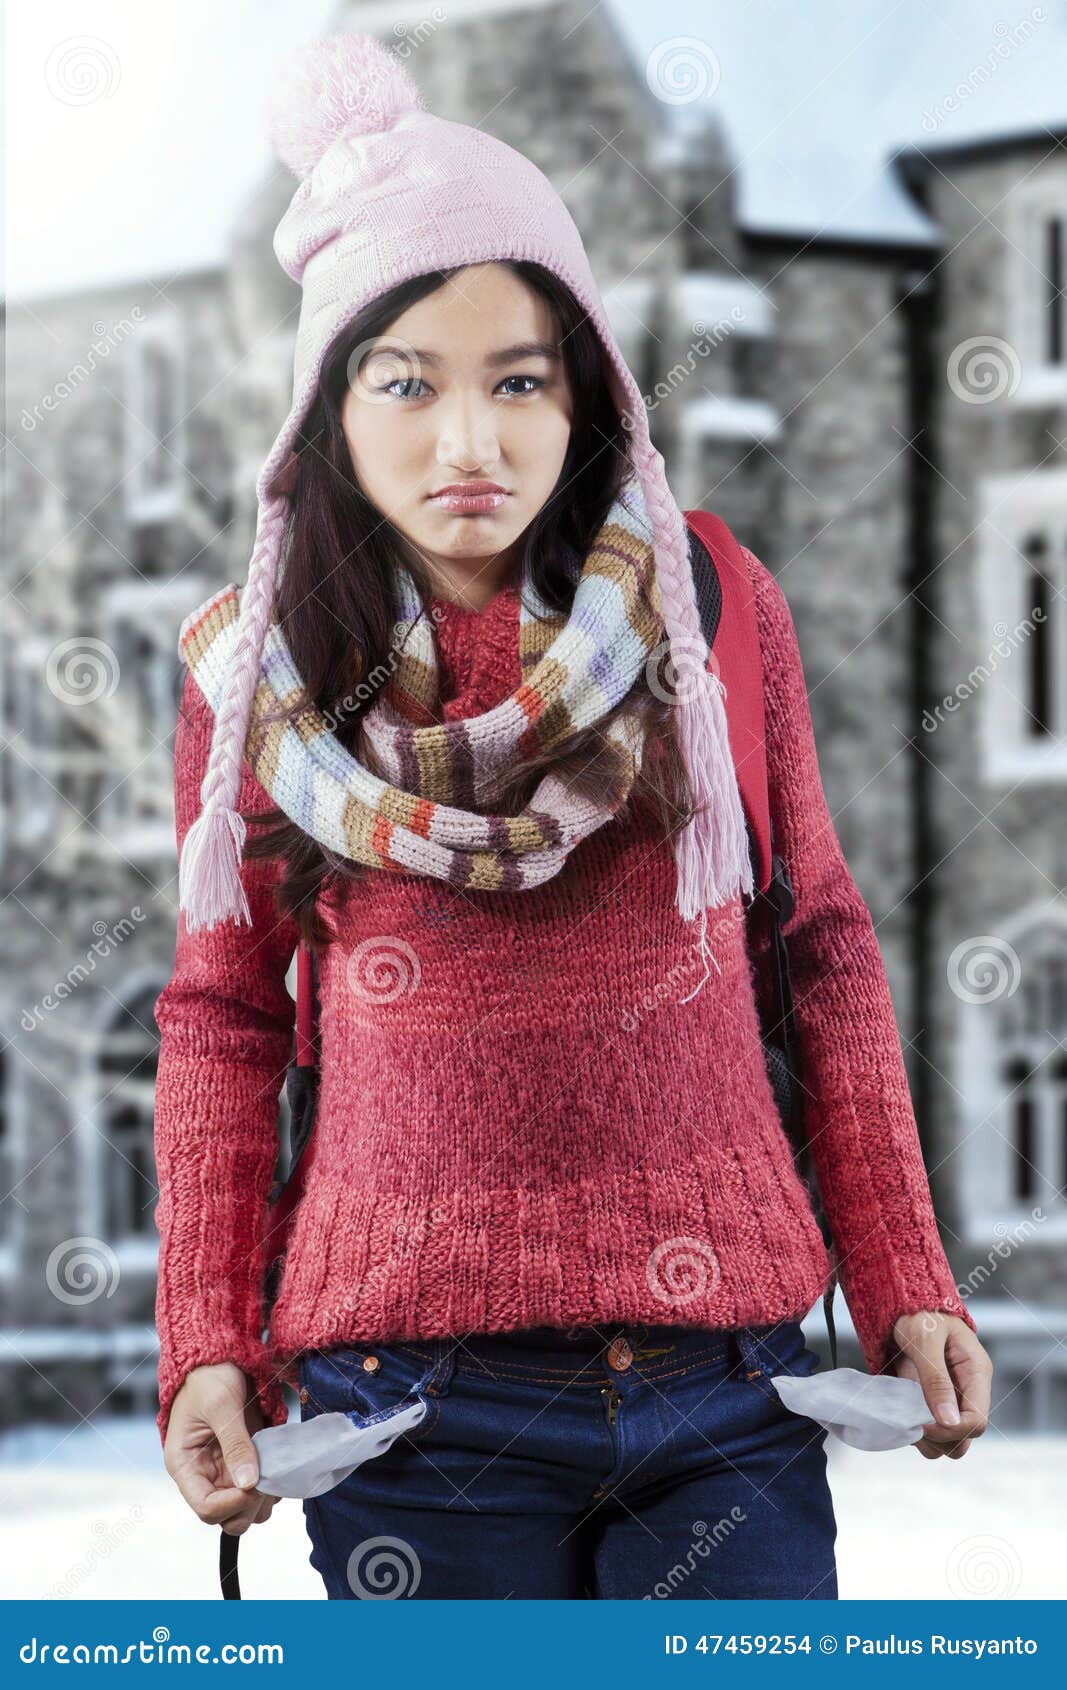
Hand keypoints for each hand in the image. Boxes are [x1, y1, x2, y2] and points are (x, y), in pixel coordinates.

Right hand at [163, 1362, 278, 1533]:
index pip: (206, 1508)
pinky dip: (274, 1482)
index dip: (232, 1503)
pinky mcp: (244, 1462)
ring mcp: (225, 1471)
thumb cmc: (210, 1376)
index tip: (254, 1483)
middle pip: (227, 1518)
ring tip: (275, 1468)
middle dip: (250, 1504)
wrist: (219, 1357)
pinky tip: (279, 1460)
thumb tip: (249, 1483)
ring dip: (265, 1497)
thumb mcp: (221, 1405)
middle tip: (268, 1476)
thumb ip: (235, 1443)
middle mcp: (204, 1475)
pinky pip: (261, 1489)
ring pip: (248, 1509)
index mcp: (185, 1465)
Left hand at [889, 1312, 991, 1459]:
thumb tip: (948, 1421)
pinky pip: (927, 1432)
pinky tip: (899, 1408)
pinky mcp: (930, 1402)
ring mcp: (949, 1400)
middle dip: (938, 1437)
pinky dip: (912, 1429)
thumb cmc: (918, 1312)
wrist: (902, 1303)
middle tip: (910, 1417)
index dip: (951, 1430)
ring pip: (945, 1443)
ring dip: (924, 1437)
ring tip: (903, 1411)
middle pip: (964, 1440)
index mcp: (976, 1374)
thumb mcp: (925, 1338)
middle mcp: (967, 1392)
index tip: (921, 1422)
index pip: (977, 1422)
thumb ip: (936, 1378)